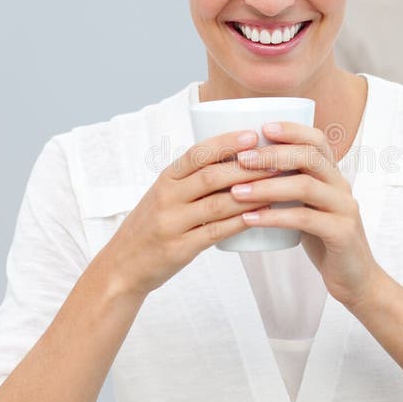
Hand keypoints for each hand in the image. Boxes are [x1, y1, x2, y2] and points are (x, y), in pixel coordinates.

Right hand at [99, 129, 274, 300]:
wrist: (123, 266)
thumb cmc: (152, 226)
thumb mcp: (165, 195)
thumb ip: (193, 179)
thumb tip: (238, 158)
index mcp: (166, 179)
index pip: (197, 154)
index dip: (226, 143)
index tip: (253, 135)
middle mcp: (167, 197)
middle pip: (212, 176)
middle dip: (248, 167)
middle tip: (278, 160)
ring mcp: (173, 223)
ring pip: (219, 204)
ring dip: (252, 194)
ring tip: (279, 186)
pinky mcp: (180, 248)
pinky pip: (217, 232)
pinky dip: (242, 222)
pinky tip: (263, 216)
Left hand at [230, 121, 381, 309]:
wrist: (354, 278)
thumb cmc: (323, 239)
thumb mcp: (307, 206)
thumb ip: (289, 186)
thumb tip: (244, 167)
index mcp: (332, 175)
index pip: (316, 140)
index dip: (291, 130)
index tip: (262, 128)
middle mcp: (341, 185)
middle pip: (310, 157)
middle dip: (272, 155)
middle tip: (240, 159)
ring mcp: (345, 208)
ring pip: (305, 186)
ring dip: (267, 187)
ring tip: (236, 192)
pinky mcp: (342, 233)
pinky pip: (306, 219)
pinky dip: (274, 217)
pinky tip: (250, 219)